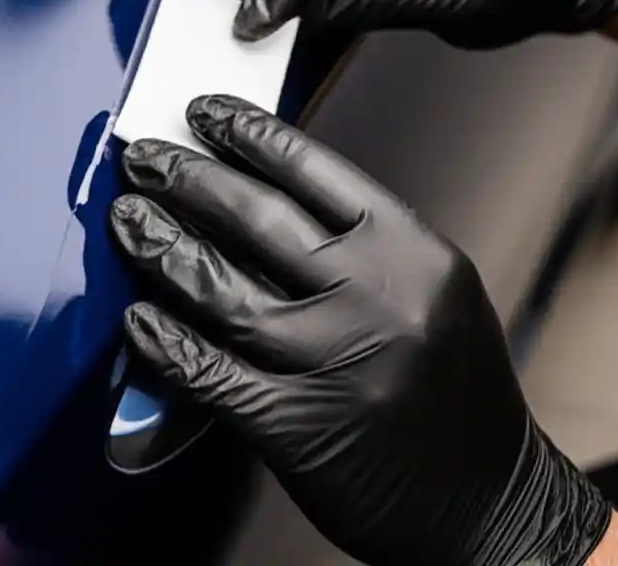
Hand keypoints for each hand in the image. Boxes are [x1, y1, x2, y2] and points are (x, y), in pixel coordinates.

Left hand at [110, 95, 610, 564]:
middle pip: (258, 219)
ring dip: (160, 249)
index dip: (248, 133)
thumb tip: (262, 192)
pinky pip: (208, 371)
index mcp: (414, 256)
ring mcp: (335, 364)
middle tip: (143, 158)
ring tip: (128, 222)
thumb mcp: (435, 296)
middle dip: (186, 178)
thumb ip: (362, 247)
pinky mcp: (295, 426)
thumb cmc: (452, 396)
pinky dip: (163, 342)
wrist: (490, 505)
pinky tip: (136, 318)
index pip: (316, 170)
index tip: (204, 113)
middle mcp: (378, 301)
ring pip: (221, 291)